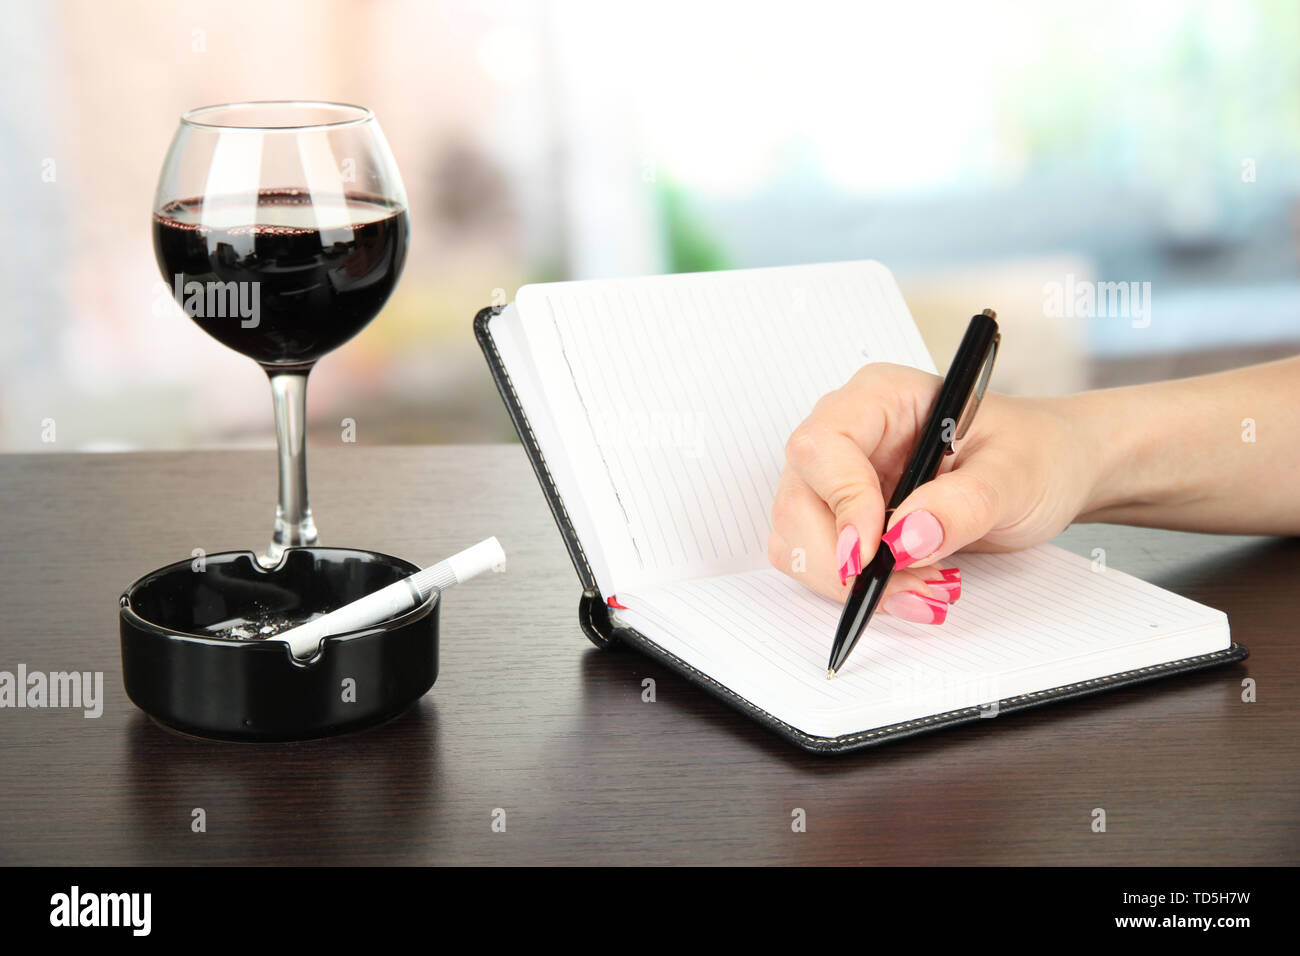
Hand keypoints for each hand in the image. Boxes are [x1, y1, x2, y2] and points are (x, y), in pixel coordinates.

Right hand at [767, 363, 1099, 621]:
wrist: (1051, 473)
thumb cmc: (1037, 453)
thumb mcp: (1016, 475)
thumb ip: (961, 504)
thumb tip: (902, 540)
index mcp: (881, 398)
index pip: (822, 445)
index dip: (840, 502)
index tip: (874, 552)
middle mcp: (849, 434)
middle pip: (798, 501)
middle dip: (846, 561)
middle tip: (914, 590)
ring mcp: (840, 478)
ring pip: (799, 539)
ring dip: (852, 582)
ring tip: (925, 592)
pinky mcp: (844, 519)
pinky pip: (821, 562)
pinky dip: (858, 589)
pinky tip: (911, 590)